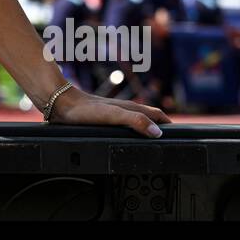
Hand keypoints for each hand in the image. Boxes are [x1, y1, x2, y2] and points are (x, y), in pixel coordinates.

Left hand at [46, 86, 171, 137]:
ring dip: (145, 125)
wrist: (59, 103)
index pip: (155, 115)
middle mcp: (122, 109)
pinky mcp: (99, 117)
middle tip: (169, 136)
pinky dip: (128, 128)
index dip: (167, 123)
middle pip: (146, 115)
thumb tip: (157, 132)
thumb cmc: (83, 109)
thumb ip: (135, 122)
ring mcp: (111, 112)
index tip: (180, 133)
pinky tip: (122, 132)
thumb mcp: (113, 115)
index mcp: (128, 108)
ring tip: (151, 135)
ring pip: (133, 118)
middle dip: (160, 124)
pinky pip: (120, 122)